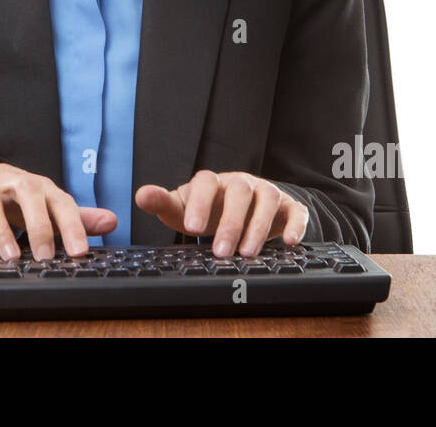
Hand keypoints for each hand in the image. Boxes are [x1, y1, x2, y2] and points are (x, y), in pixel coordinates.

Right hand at [0, 162, 117, 261]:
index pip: (61, 202)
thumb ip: (78, 217)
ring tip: (11, 256)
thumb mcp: (48, 204)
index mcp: (40, 187)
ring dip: (0, 229)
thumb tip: (112, 222)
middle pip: (28, 195)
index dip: (72, 226)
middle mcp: (13, 183)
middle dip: (38, 226)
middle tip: (45, 257)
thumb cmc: (19, 196)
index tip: (79, 252)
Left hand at [135, 170, 309, 258]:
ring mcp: (266, 192)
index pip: (206, 182)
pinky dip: (295, 225)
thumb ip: (163, 203)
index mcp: (213, 182)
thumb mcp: (183, 209)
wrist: (242, 209)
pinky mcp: (288, 207)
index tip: (193, 228)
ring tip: (248, 254)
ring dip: (259, 226)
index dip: (200, 202)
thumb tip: (140, 195)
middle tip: (221, 251)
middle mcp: (241, 183)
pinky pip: (295, 211)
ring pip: (267, 199)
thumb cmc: (208, 211)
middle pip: (239, 191)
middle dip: (231, 222)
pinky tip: (288, 242)